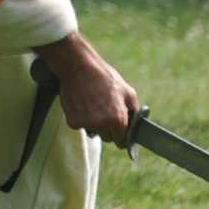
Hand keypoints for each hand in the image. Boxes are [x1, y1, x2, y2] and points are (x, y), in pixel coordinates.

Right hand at [33, 31, 138, 145]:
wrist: (80, 67)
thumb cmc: (105, 77)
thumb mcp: (127, 91)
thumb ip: (134, 111)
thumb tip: (135, 124)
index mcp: (118, 119)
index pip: (121, 142)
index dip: (121, 136)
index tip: (119, 131)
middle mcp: (102, 125)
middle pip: (107, 138)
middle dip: (107, 128)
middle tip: (104, 110)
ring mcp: (86, 124)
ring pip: (93, 131)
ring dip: (94, 123)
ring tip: (92, 103)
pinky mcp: (73, 122)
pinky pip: (80, 125)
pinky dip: (80, 117)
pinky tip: (82, 102)